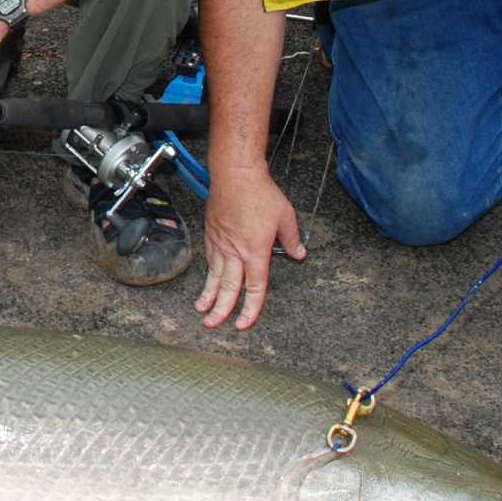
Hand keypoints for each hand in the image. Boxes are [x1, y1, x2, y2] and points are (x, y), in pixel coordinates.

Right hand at [196, 166, 305, 329]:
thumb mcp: (285, 216)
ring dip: (208, 295)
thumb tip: (299, 253)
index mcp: (256, 251)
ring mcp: (221, 243)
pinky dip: (208, 274)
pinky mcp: (212, 234)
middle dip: (221, 310)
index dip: (251, 308)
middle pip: (228, 287)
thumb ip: (291, 239)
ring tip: (202, 310)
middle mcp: (235, 252)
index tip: (245, 323)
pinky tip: (207, 281)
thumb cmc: (260, 193)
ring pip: (214, 276)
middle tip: (213, 325)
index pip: (254, 287)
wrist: (235, 174)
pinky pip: (210, 260)